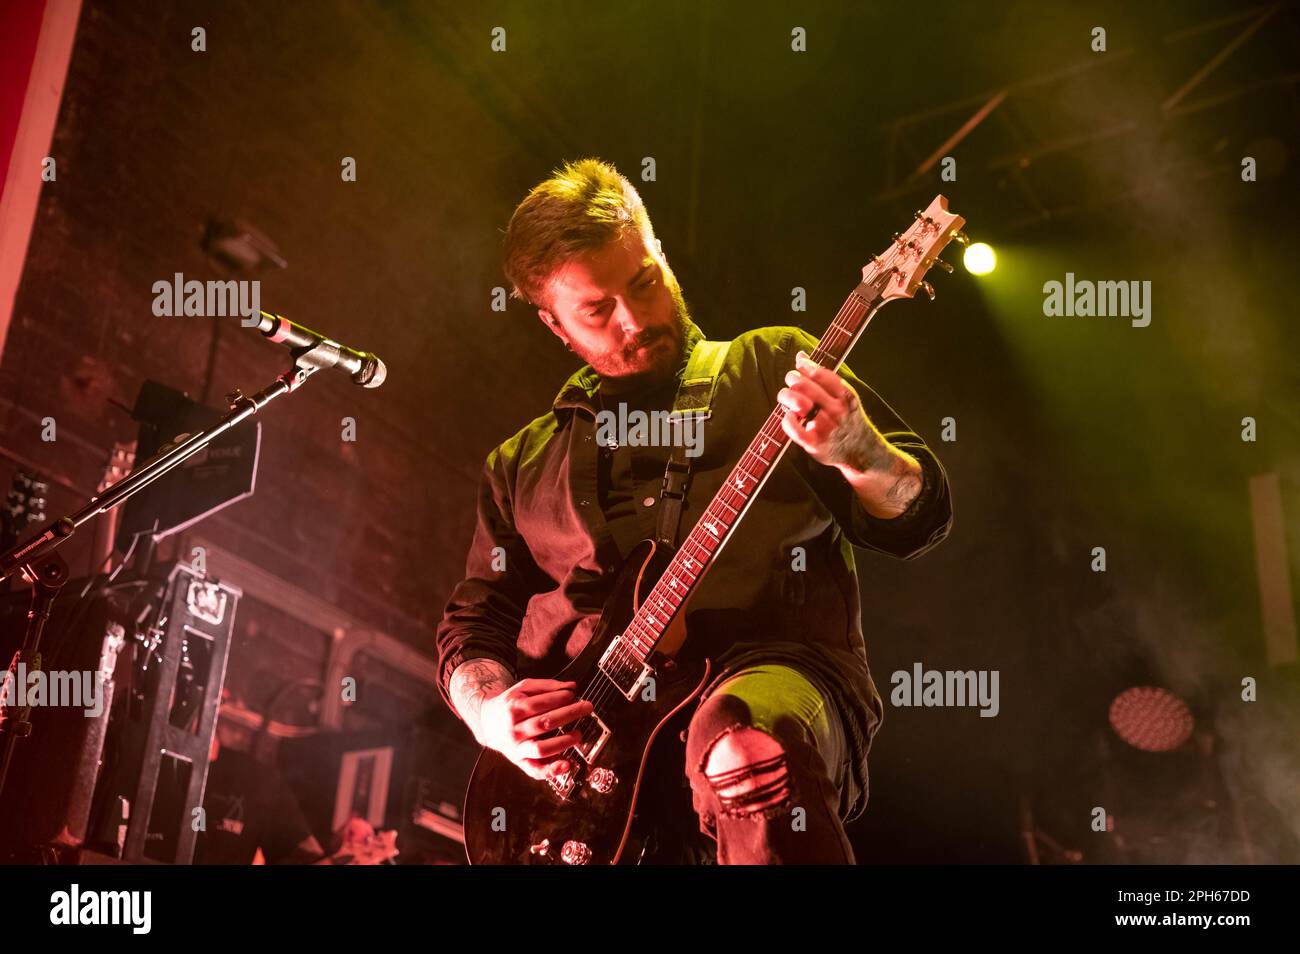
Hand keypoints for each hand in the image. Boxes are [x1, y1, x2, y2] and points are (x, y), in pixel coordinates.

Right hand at [476, 678, 593, 780]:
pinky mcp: (520, 761)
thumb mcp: (523, 689)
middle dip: (569, 714)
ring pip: (542, 748)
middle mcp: (515, 730)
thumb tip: (571, 686)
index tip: (573, 695)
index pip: (540, 703)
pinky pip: (535, 770)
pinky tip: (566, 764)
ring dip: (564, 742)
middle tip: (586, 708)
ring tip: (578, 734)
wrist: (488, 723)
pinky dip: (552, 770)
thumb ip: (547, 686)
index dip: (560, 699)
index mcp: (514, 709)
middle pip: (544, 723)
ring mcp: (517, 748)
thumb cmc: (510, 705)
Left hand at [777, 351, 890, 475]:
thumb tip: (801, 356)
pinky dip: (786, 419)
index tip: (799, 366)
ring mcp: (825, 427)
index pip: (819, 374)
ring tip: (787, 399)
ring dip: (785, 396)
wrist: (861, 451)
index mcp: (845, 396)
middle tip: (790, 381)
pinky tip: (789, 416)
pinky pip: (793, 427)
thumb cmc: (847, 419)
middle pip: (804, 386)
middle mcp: (836, 410)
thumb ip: (823, 377)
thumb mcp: (844, 396)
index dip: (804, 366)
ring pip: (796, 403)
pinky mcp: (814, 443)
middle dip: (791, 379)